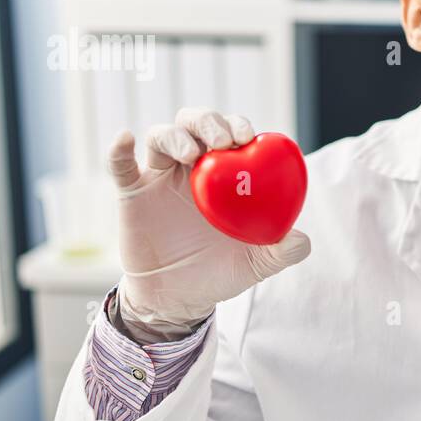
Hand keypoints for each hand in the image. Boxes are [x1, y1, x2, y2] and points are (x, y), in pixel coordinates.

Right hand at [107, 107, 311, 343]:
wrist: (179, 298)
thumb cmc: (220, 271)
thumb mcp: (256, 264)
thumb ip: (281, 252)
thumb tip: (302, 241)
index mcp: (224, 173)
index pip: (231, 133)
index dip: (238, 125)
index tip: (249, 137)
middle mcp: (192, 167)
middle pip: (196, 123)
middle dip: (210, 122)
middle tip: (224, 140)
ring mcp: (160, 177)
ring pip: (162, 135)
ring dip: (176, 135)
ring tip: (191, 154)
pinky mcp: (132, 194)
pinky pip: (120, 166)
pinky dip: (118, 150)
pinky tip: (125, 140)